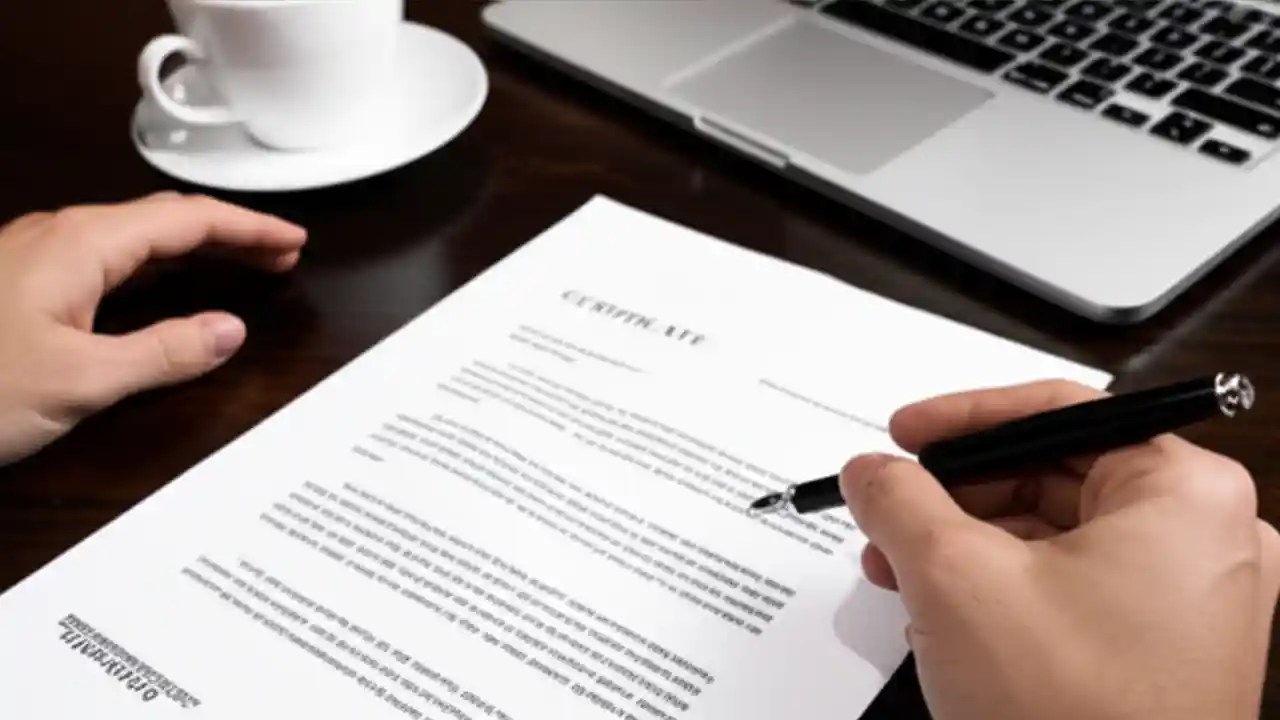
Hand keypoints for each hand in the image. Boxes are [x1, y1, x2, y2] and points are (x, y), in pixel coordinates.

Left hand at [0, 192, 305, 464]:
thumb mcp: (80, 381)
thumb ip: (164, 354)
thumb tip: (228, 331)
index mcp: (80, 246)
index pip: (186, 220)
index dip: (248, 227)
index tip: (293, 240)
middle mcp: (60, 238)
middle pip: (164, 220)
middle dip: (230, 232)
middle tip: (282, 253)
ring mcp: (38, 256)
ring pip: (136, 237)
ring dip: (196, 247)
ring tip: (243, 264)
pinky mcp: (24, 281)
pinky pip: (110, 258)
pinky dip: (159, 266)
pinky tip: (168, 289)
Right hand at [841, 380, 1279, 719]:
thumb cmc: (1074, 718)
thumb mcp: (954, 578)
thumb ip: (900, 501)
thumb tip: (872, 471)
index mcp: (1185, 495)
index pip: (1059, 412)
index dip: (963, 417)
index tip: (902, 434)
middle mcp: (1207, 539)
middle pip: (1054, 473)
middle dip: (955, 494)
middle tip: (889, 508)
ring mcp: (1192, 601)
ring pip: (1057, 535)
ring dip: (968, 544)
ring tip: (898, 568)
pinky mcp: (1166, 650)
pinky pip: (1075, 587)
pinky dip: (1004, 587)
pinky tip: (944, 611)